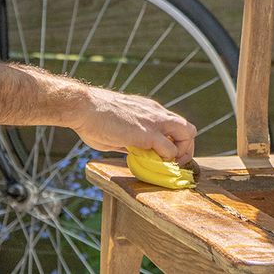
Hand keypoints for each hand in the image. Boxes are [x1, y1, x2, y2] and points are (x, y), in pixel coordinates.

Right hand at [71, 85, 197, 163]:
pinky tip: (156, 167)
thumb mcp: (119, 129)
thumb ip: (131, 140)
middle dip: (186, 148)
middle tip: (174, 162)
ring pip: (187, 134)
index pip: (175, 125)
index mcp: (150, 110)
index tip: (167, 155)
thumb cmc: (95, 117)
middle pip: (188, 128)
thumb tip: (134, 153)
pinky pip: (170, 151)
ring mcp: (154, 122)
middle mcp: (157, 113)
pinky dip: (167, 161)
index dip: (176, 142)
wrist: (85, 107)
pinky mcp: (148, 134)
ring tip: (168, 166)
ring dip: (181, 154)